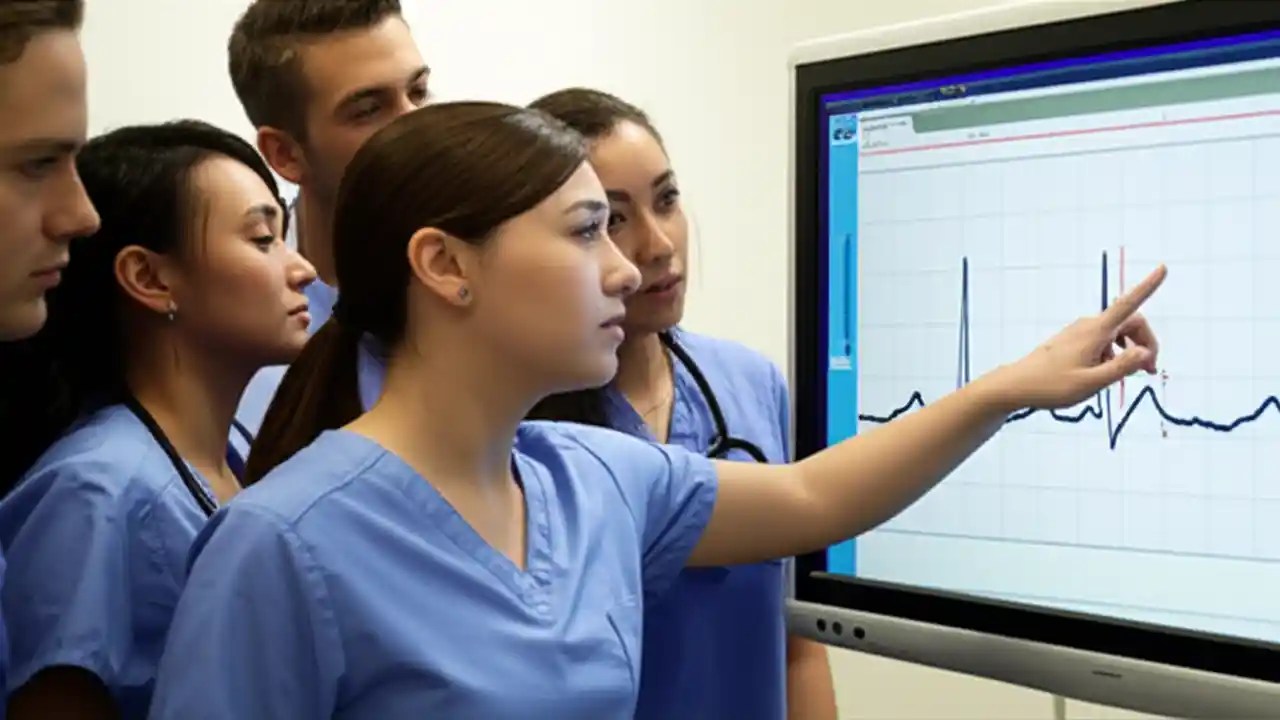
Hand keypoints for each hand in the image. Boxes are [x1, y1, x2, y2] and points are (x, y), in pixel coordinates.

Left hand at [986, 264, 1165, 410]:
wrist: (1016, 385)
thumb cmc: (1052, 386)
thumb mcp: (1091, 383)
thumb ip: (1122, 367)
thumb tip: (1145, 352)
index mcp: (1095, 332)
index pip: (1128, 304)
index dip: (1147, 286)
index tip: (1163, 269)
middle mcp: (1089, 326)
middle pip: (1129, 323)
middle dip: (1145, 343)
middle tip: (1148, 371)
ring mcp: (1079, 332)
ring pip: (1116, 334)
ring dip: (1129, 351)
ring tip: (1125, 376)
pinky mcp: (1073, 340)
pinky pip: (1103, 341)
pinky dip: (1113, 354)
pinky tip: (1104, 373)